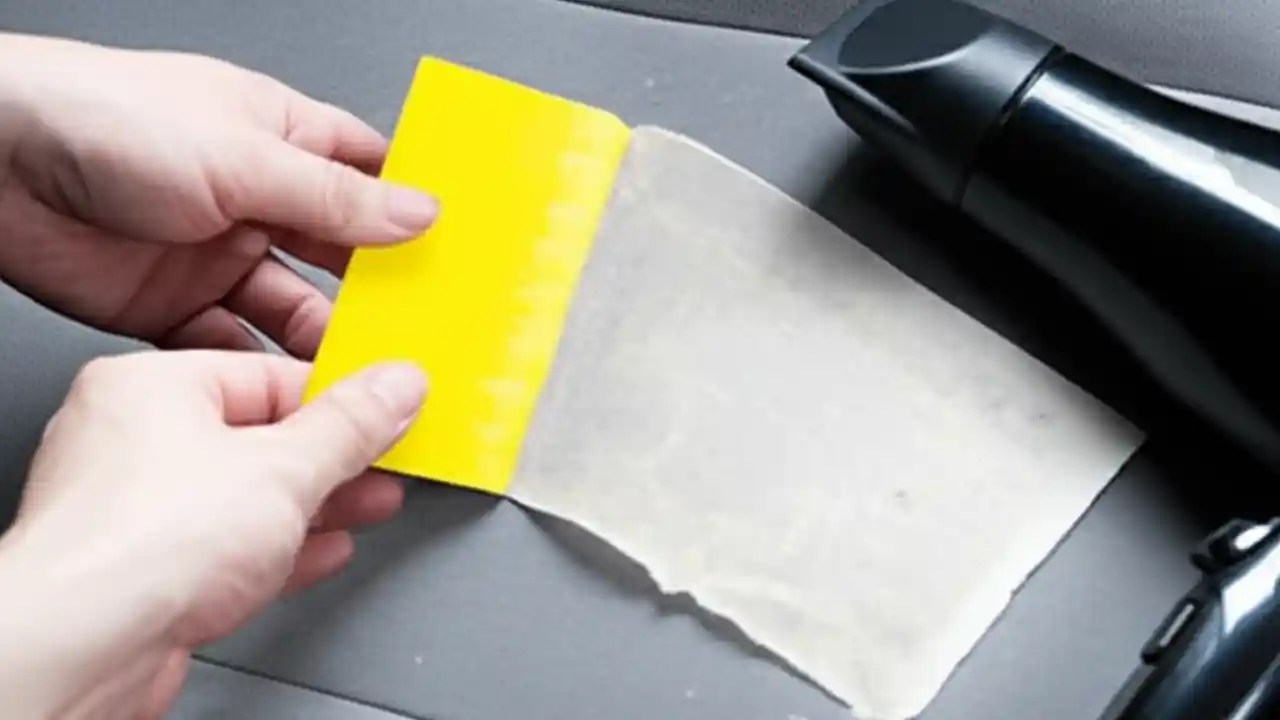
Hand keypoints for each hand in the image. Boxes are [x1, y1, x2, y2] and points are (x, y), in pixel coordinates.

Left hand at [0, 34, 436, 355]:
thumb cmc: (105, 117)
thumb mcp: (242, 156)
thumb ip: (334, 197)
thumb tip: (416, 214)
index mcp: (279, 139)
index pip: (368, 174)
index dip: (412, 210)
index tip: (458, 252)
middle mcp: (254, 199)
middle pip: (338, 256)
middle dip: (379, 292)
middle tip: (423, 330)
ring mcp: (214, 256)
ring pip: (292, 310)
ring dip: (325, 341)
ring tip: (366, 374)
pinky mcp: (171, 307)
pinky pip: (233, 347)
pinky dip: (264, 372)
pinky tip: (294, 392)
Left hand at [0, 351, 425, 718]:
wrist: (82, 649)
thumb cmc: (142, 546)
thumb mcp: (286, 467)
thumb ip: (352, 426)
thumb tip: (396, 386)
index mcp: (150, 387)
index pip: (269, 374)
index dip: (340, 396)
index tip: (388, 409)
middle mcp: (129, 439)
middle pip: (260, 437)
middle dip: (334, 459)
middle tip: (385, 461)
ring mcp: (132, 509)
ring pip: (245, 496)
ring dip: (315, 505)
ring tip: (369, 505)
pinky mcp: (142, 570)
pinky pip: (226, 545)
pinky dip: (279, 547)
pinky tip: (321, 550)